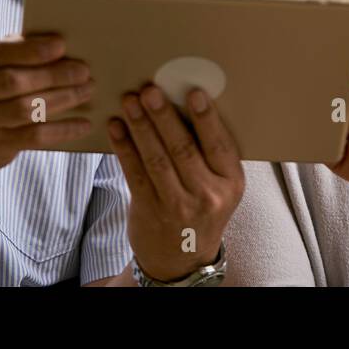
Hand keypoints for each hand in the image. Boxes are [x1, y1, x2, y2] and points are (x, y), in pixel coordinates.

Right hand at [0, 33, 94, 175]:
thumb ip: (8, 49)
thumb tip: (56, 41)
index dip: (31, 50)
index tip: (61, 45)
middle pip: (14, 81)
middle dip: (53, 74)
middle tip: (83, 70)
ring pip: (26, 109)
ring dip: (63, 98)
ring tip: (87, 89)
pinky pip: (34, 136)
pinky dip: (63, 129)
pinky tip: (83, 123)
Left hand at [108, 86, 244, 281]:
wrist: (183, 258)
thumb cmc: (204, 207)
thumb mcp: (222, 186)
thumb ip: (212, 154)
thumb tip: (187, 104)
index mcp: (231, 182)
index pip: (218, 145)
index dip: (206, 118)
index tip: (193, 93)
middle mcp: (207, 195)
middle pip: (182, 148)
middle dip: (163, 116)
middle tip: (150, 90)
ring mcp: (176, 205)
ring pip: (156, 159)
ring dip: (140, 127)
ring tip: (130, 102)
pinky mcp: (149, 209)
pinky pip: (134, 173)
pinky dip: (123, 147)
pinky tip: (116, 127)